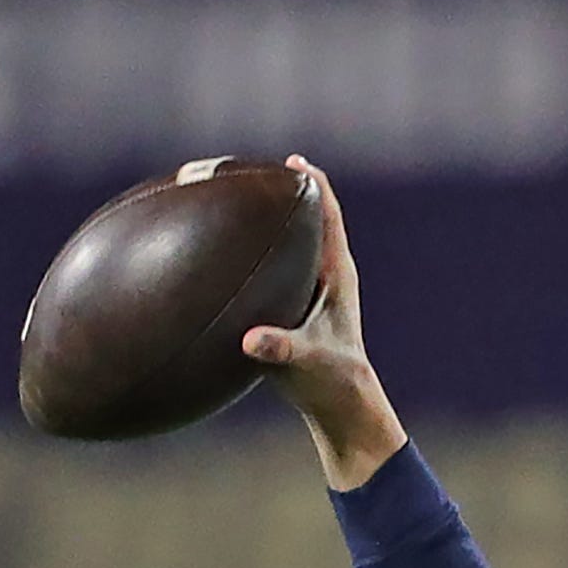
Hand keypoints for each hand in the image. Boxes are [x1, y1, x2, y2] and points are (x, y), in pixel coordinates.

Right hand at [242, 157, 407, 490]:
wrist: (341, 405)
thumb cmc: (329, 381)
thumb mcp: (304, 363)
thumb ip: (280, 349)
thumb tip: (253, 341)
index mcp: (336, 273)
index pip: (329, 214)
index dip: (312, 184)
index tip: (291, 162)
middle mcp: (328, 272)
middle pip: (311, 215)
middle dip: (284, 190)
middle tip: (251, 167)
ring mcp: (313, 285)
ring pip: (294, 237)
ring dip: (270, 214)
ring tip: (235, 191)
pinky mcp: (299, 301)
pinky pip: (279, 260)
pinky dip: (258, 244)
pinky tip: (225, 243)